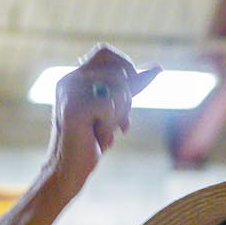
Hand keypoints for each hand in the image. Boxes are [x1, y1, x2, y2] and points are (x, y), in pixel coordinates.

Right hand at [44, 45, 158, 198]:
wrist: (68, 171)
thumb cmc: (90, 142)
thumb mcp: (114, 110)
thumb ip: (131, 88)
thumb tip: (158, 68)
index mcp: (74, 77)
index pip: (106, 52)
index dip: (124, 68)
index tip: (129, 95)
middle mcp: (69, 80)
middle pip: (118, 72)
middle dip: (126, 100)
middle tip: (116, 124)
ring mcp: (70, 92)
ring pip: (118, 88)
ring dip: (118, 116)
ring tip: (101, 132)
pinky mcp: (74, 108)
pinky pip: (110, 106)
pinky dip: (109, 127)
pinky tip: (96, 139)